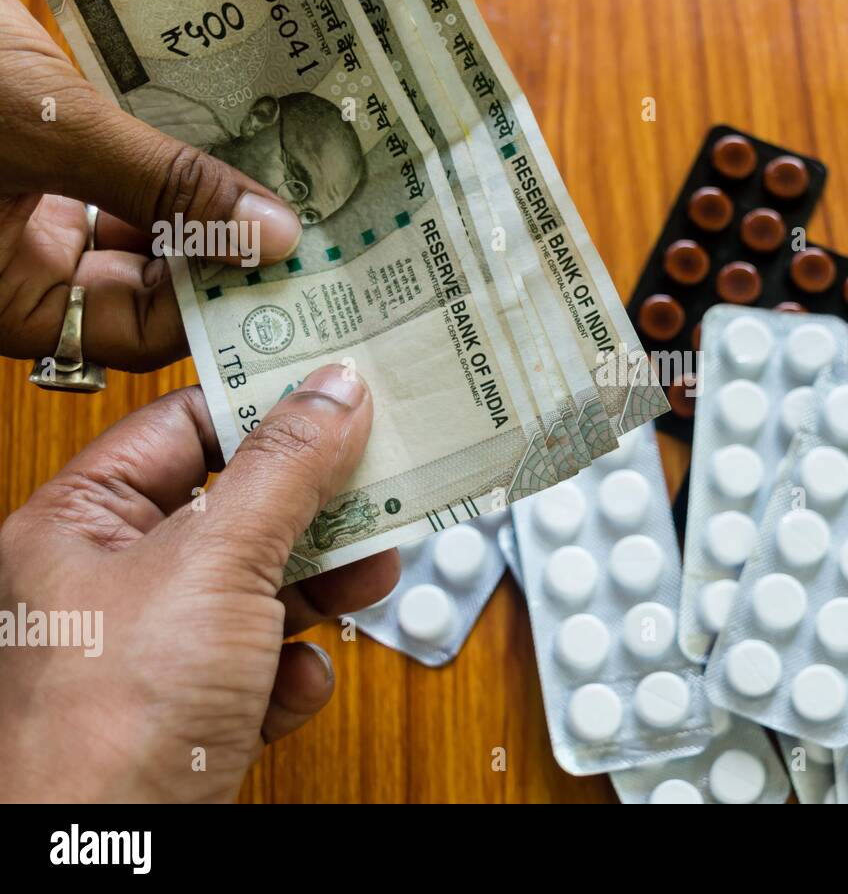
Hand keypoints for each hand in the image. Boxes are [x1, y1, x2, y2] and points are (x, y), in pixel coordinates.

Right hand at [0, 0, 301, 371]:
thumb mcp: (44, 126)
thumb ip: (159, 185)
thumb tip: (272, 235)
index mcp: (4, 299)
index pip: (141, 331)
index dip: (218, 304)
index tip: (293, 271)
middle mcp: (17, 268)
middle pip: (150, 284)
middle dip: (221, 251)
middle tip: (307, 227)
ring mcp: (25, 212)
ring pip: (139, 230)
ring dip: (202, 204)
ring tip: (279, 182)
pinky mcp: (34, 160)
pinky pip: (118, 179)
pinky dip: (166, 164)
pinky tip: (223, 142)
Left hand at [0, 363, 397, 801]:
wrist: (106, 865)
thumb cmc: (110, 720)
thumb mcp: (214, 565)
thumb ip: (284, 471)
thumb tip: (335, 392)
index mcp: (82, 525)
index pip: (185, 429)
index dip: (265, 401)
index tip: (340, 385)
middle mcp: (113, 582)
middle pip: (239, 507)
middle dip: (314, 506)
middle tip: (381, 478)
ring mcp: (157, 649)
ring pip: (263, 586)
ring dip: (321, 587)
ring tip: (365, 574)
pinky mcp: (194, 708)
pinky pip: (264, 662)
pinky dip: (291, 671)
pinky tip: (288, 684)